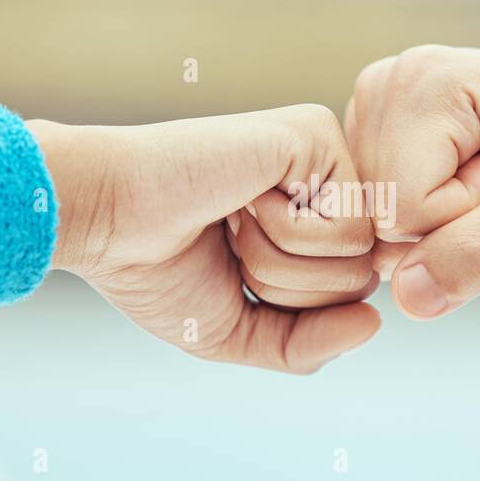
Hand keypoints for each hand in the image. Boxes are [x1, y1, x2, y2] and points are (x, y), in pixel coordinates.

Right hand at [29, 104, 379, 372]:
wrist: (106, 220)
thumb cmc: (158, 269)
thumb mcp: (242, 332)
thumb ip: (308, 344)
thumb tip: (373, 325)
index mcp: (313, 222)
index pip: (352, 298)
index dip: (291, 310)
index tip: (233, 271)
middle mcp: (327, 185)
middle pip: (362, 282)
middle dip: (287, 288)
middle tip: (229, 242)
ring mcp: (326, 156)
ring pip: (358, 259)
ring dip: (281, 262)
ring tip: (232, 219)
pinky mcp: (317, 135)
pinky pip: (346, 228)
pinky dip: (284, 233)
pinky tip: (242, 196)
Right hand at [344, 43, 479, 318]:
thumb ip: (479, 253)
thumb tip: (406, 300)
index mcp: (420, 82)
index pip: (403, 211)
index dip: (466, 218)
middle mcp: (384, 84)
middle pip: (382, 216)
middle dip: (450, 220)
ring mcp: (376, 109)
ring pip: (378, 220)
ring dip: (443, 219)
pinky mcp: (379, 133)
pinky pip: (384, 214)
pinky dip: (431, 214)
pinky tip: (466, 175)